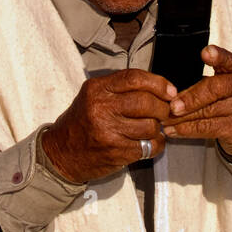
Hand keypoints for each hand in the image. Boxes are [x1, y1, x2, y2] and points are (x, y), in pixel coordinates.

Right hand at [42, 69, 177, 183]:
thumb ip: (121, 88)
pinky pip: (149, 147)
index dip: (159, 83)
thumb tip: (161, 88)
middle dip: (163, 108)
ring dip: (158, 128)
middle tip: (165, 112)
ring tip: (152, 128)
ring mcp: (108, 132)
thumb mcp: (94, 96)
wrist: (61, 152)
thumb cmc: (83, 121)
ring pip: (151, 126)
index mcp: (97, 89)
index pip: (135, 78)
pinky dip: (155, 145)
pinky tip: (149, 143)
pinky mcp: (116, 152)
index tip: (170, 91)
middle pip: (147, 102)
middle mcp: (101, 108)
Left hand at [162, 45, 231, 158]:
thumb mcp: (224, 84)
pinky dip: (187, 130)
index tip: (205, 53)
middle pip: (214, 89)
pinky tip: (174, 130)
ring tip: (165, 119)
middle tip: (171, 106)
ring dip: (183, 117)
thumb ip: (204, 82)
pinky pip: (208, 127)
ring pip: (208, 111)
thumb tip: (171, 93)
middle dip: (190, 98)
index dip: (218, 56)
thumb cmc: (231, 101)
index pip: (229, 60)